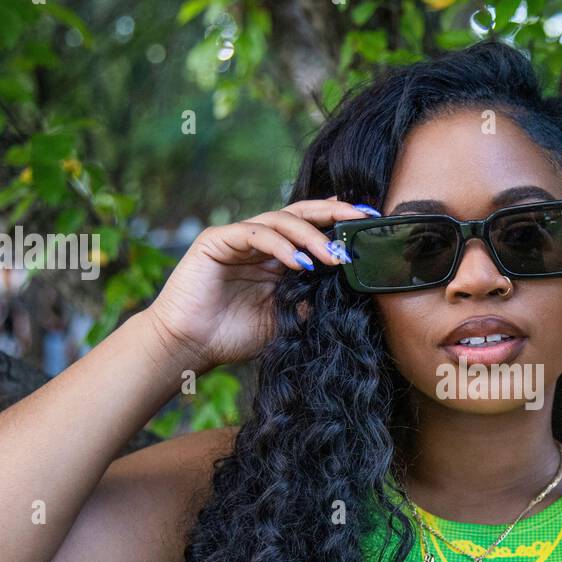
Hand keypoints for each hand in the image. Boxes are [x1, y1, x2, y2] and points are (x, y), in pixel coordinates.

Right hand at [146, 198, 371, 369]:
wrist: (189, 347)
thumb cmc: (233, 336)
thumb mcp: (286, 319)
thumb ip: (311, 301)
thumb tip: (347, 289)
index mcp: (277, 257)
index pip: (314, 230)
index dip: (341, 224)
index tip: (372, 227)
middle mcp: (260, 242)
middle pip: (302, 214)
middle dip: (335, 214)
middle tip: (362, 220)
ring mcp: (238, 237)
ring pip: (281, 221)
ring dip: (311, 237)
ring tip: (333, 256)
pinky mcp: (216, 240)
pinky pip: (254, 234)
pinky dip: (280, 246)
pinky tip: (300, 263)